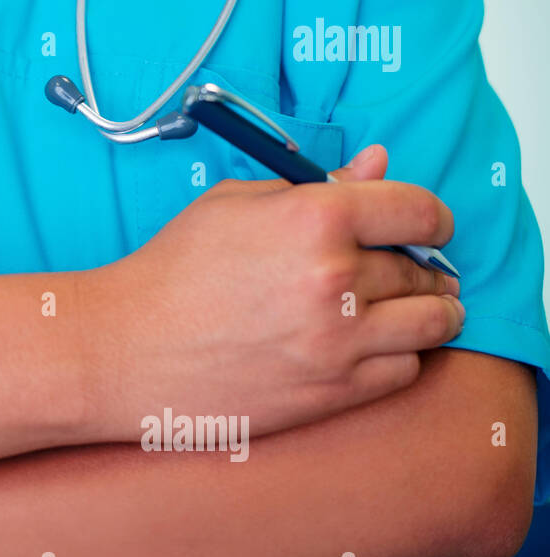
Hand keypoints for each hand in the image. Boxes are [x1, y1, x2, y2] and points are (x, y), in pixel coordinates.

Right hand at [91, 144, 463, 437]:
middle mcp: (335, 277)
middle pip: (423, 267)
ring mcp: (338, 340)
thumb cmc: (171, 272)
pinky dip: (396, 356)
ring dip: (426, 311)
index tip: (424, 227)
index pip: (418, 210)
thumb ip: (314, 185)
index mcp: (312, 218)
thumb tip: (377, 165)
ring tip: (403, 309)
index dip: (429, 217)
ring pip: (432, 322)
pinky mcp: (333, 391)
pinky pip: (405, 369)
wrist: (123, 350)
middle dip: (418, 265)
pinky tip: (367, 345)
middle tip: (400, 270)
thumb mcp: (232, 206)